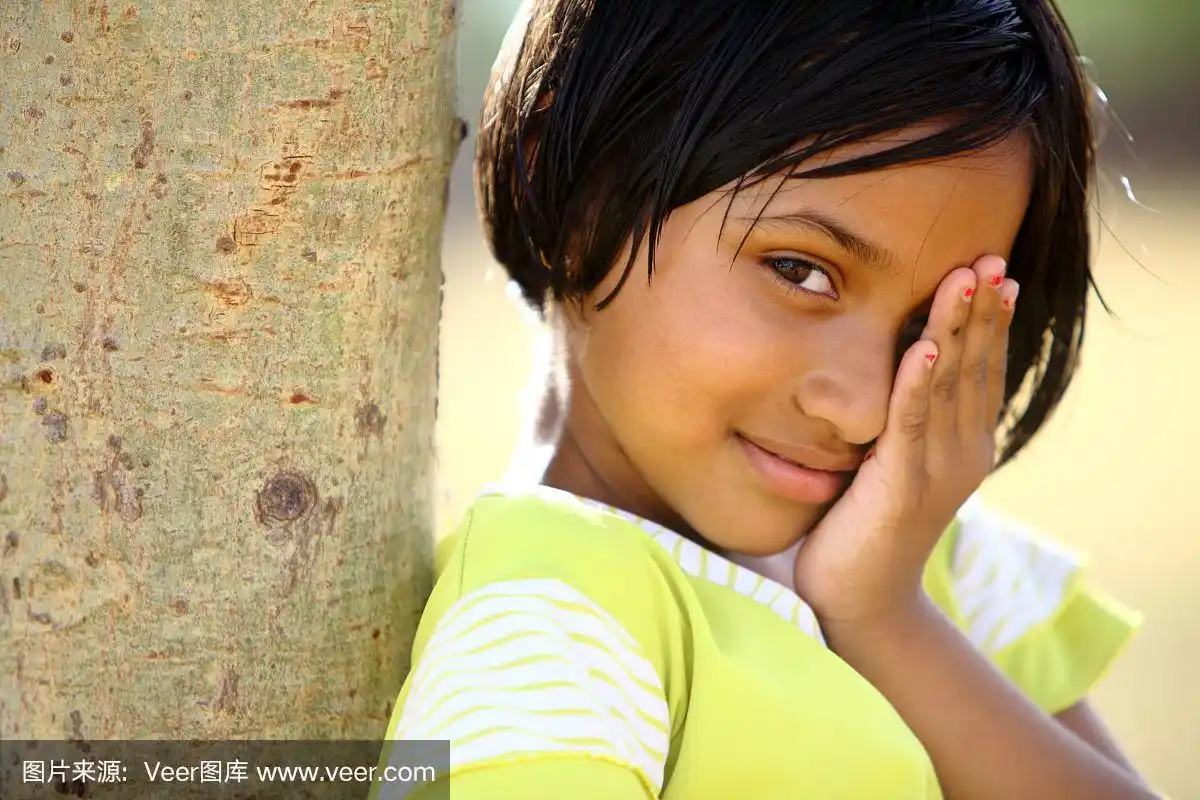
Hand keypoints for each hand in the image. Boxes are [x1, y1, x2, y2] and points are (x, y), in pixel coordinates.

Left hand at [793, 254, 1018, 626]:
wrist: (861, 602)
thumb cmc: (865, 527)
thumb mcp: (892, 464)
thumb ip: (903, 423)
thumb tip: (894, 370)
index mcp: (964, 445)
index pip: (982, 370)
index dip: (989, 320)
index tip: (994, 270)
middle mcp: (962, 452)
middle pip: (976, 368)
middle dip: (982, 309)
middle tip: (990, 257)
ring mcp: (937, 470)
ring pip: (950, 385)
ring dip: (958, 327)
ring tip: (966, 279)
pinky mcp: (902, 486)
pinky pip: (912, 422)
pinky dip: (919, 380)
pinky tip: (927, 344)